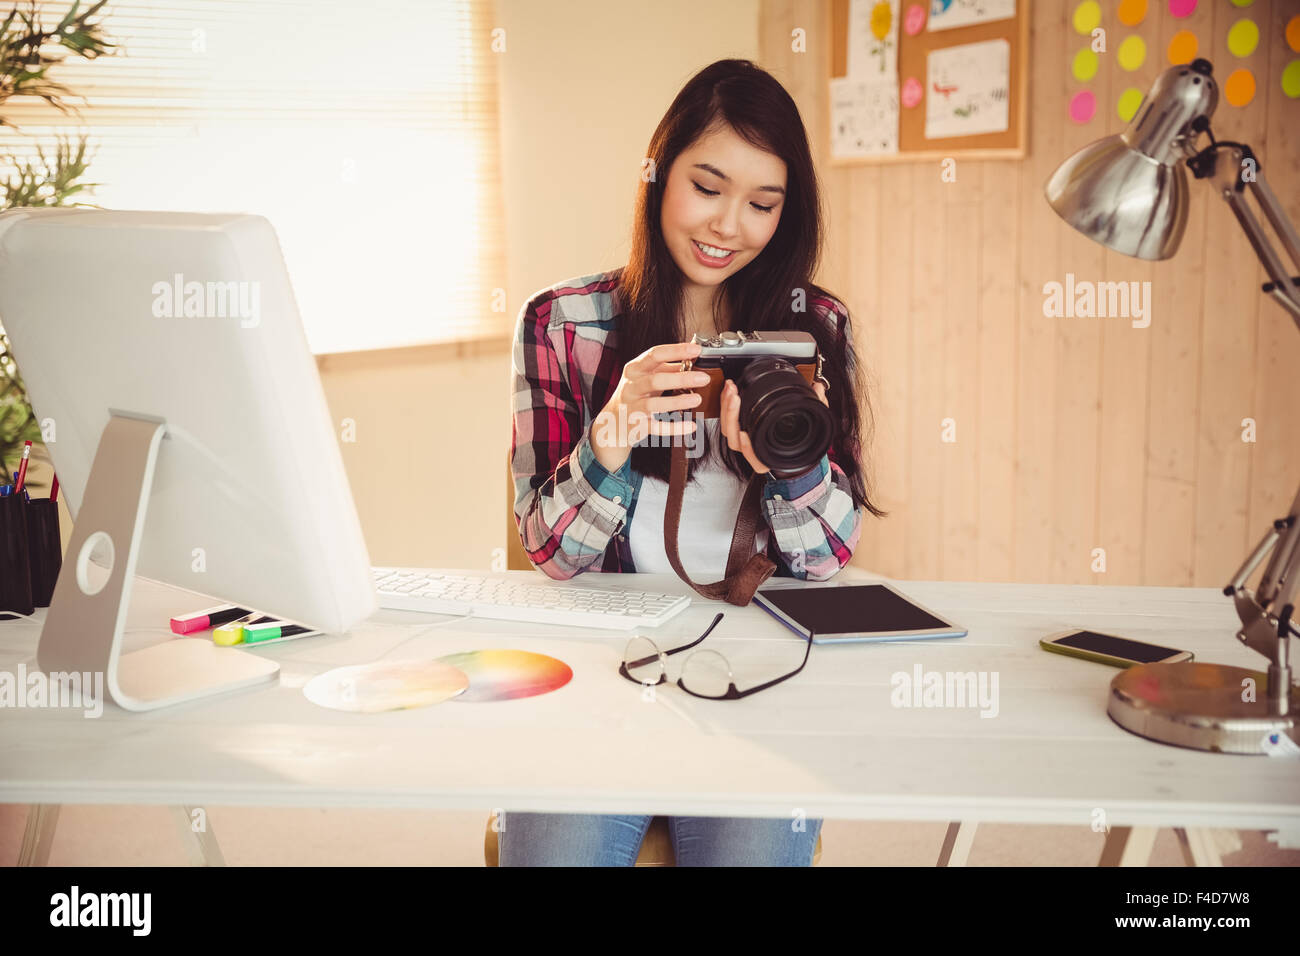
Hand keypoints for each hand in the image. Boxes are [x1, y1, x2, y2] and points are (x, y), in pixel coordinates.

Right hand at [589, 341, 708, 472]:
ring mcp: (632, 406)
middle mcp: (631, 386)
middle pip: (655, 380)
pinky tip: (691, 426)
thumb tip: (693, 356)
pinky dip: (674, 427)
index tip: (696, 350)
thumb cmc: (636, 394)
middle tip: (704, 378)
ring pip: (654, 404)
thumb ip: (668, 367)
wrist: (613, 421)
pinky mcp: (637, 425)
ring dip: (677, 401)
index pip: (654, 355)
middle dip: (681, 378)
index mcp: (635, 369)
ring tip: (697, 399)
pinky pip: (657, 427)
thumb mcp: (648, 376)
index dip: (676, 351)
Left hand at [720, 378, 828, 476]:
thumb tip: (817, 387)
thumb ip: (817, 406)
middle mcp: (754, 450)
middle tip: (734, 395)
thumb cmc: (800, 439)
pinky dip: (725, 408)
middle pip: (734, 440)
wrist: (793, 448)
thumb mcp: (812, 424)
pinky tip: (728, 394)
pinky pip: (726, 422)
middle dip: (731, 416)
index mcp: (769, 457)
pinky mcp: (738, 428)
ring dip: (726, 408)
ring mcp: (744, 440)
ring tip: (731, 389)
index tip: (744, 434)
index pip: (755, 458)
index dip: (747, 449)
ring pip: (728, 430)